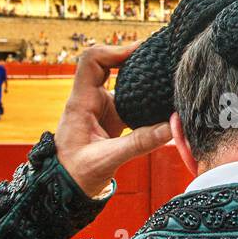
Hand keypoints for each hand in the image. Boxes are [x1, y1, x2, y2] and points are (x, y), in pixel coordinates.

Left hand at [55, 44, 171, 197]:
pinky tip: (162, 99)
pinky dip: (144, 96)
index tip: (139, 52)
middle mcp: (90, 100)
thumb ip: (140, 143)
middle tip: (159, 57)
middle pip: (108, 63)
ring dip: (140, 76)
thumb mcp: (108, 160)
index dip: (115, 50)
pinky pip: (129, 98)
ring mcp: (101, 107)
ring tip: (165, 73)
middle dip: (133, 57)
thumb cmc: (76, 174)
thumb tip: (172, 127)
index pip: (92, 60)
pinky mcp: (111, 118)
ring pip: (121, 80)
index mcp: (81, 103)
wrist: (65, 188)